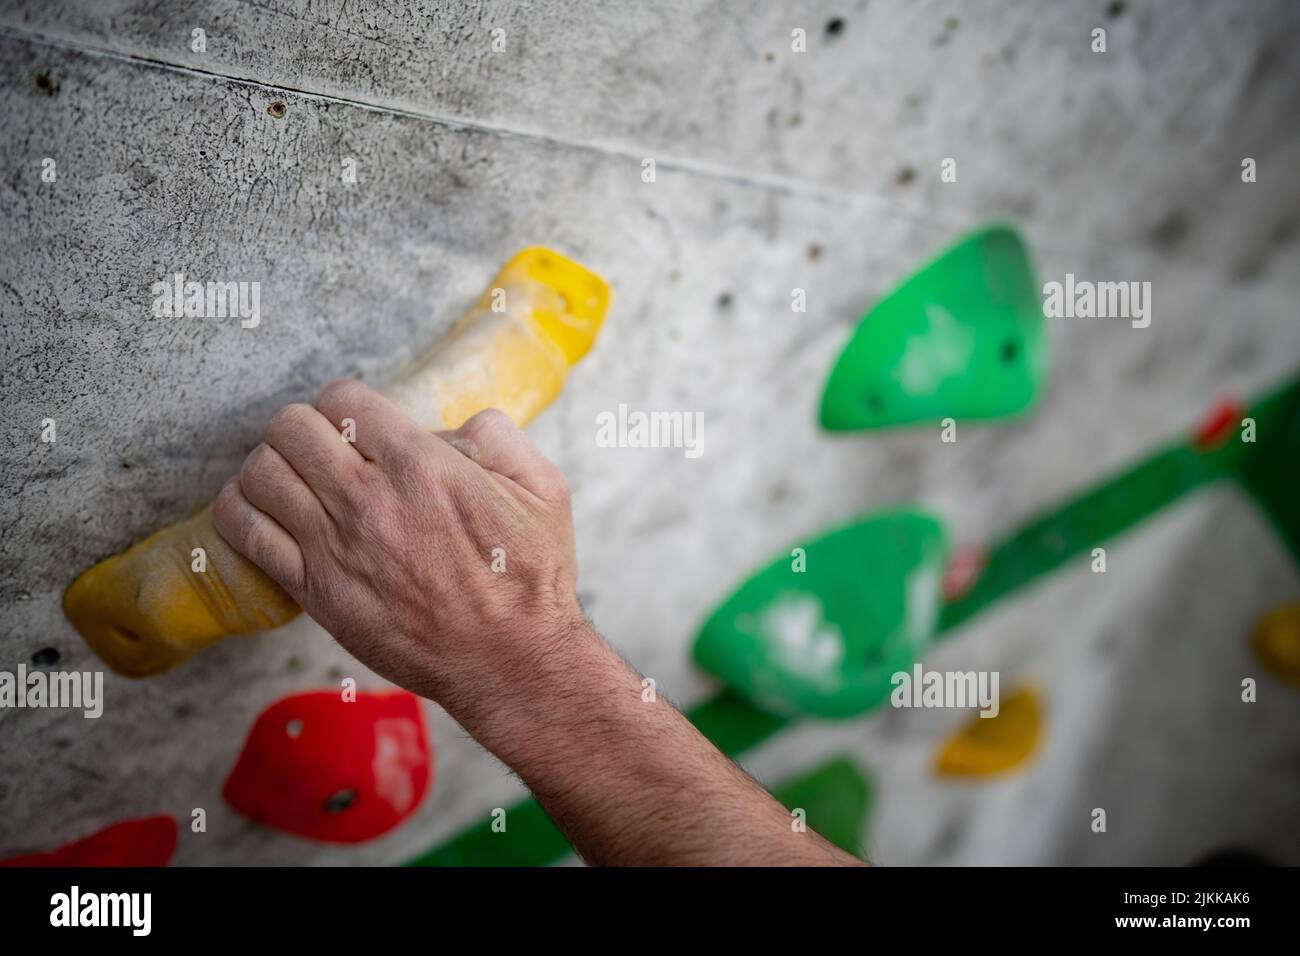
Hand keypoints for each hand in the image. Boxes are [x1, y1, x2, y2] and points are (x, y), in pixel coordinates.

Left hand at [212, 379, 587, 721]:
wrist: (511, 661)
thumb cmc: (530, 580)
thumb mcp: (543, 488)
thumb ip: (497, 437)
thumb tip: (452, 426)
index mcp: (421, 465)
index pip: (342, 398)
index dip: (345, 403)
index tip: (355, 424)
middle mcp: (369, 499)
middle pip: (290, 427)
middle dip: (303, 428)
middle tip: (321, 448)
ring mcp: (336, 546)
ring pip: (260, 474)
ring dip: (269, 465)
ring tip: (289, 477)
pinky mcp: (316, 591)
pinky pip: (247, 534)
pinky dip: (241, 512)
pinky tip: (260, 511)